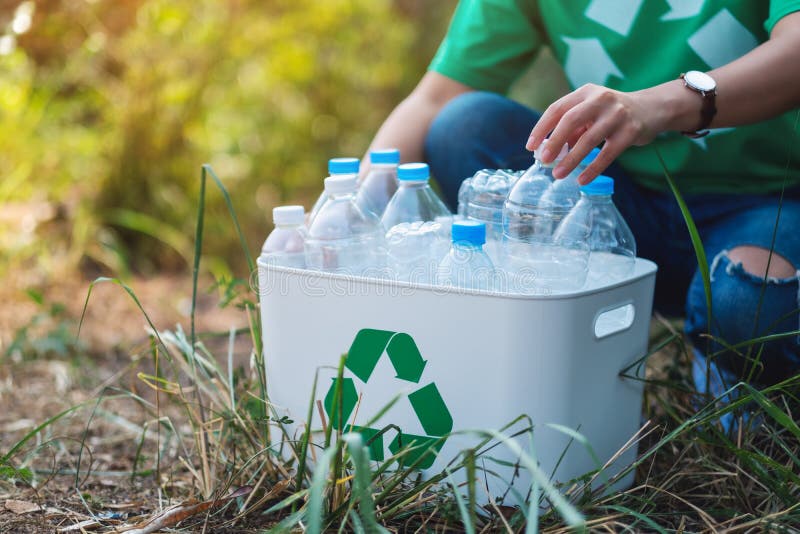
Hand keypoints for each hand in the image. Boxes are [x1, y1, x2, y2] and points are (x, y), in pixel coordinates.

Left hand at [526, 83, 675, 183]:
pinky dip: (593, 168)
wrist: (652, 109)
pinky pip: (607, 154)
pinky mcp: (631, 131)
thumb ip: (571, 129)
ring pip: (589, 140)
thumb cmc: (611, 114)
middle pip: (570, 120)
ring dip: (571, 159)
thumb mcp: (590, 114)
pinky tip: (581, 179)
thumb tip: (547, 151)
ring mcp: (617, 114)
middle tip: (543, 160)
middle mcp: (600, 99)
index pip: (557, 109)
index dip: (541, 128)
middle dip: (553, 142)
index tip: (530, 146)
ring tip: (558, 175)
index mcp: (585, 92)